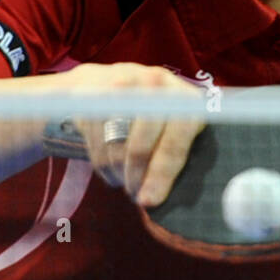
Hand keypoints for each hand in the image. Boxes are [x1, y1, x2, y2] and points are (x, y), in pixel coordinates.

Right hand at [58, 63, 206, 206]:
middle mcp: (156, 85)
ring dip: (118, 173)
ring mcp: (122, 85)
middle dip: (136, 178)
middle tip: (136, 195)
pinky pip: (94, 141)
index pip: (177, 138)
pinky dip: (101, 162)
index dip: (162, 172)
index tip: (150, 200)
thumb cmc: (157, 115)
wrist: (110, 79)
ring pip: (114, 148)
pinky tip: (110, 165)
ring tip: (124, 180)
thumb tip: (177, 199)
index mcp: (186, 97)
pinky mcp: (94, 95)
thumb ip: (181, 150)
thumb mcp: (178, 125)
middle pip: (139, 145)